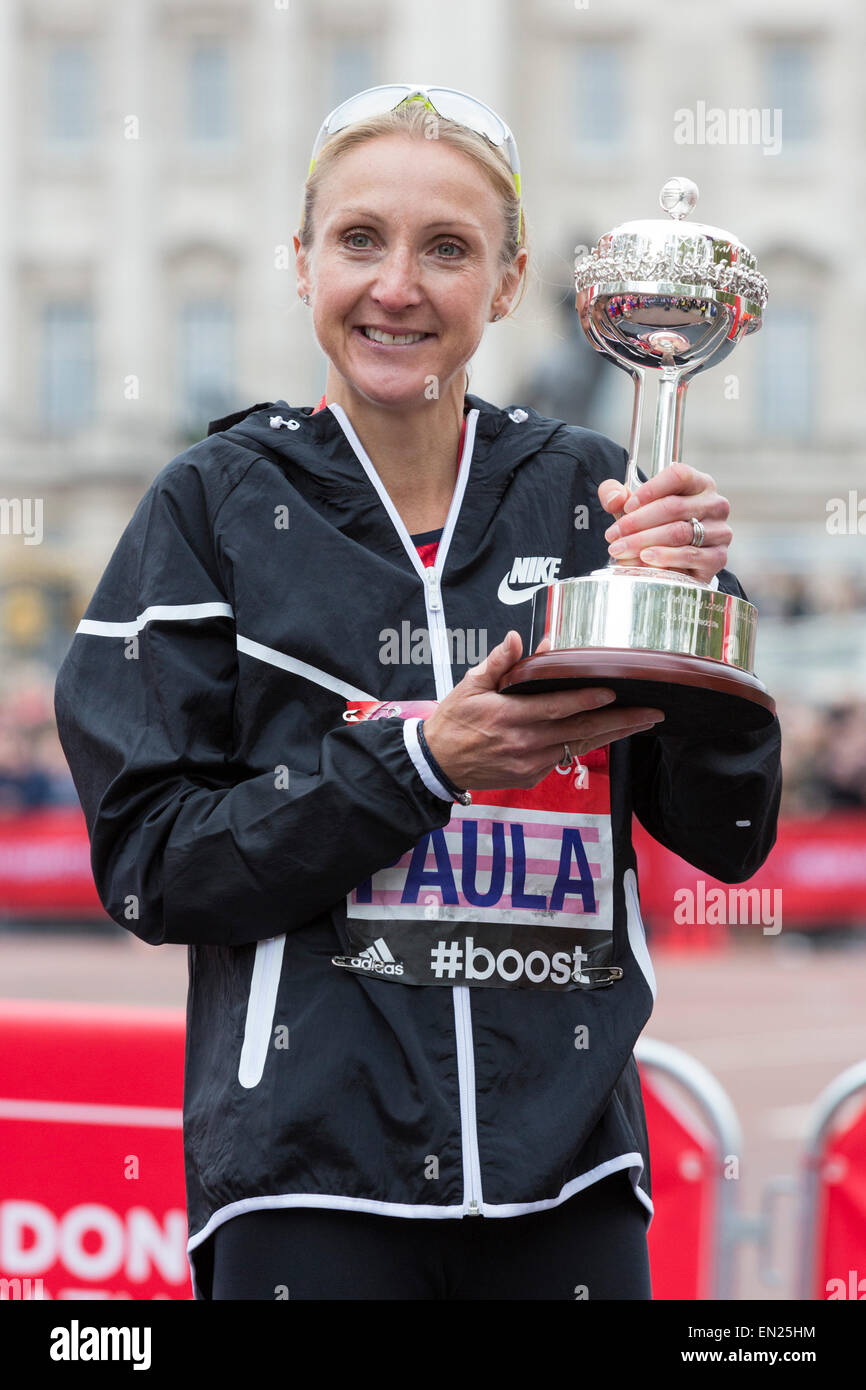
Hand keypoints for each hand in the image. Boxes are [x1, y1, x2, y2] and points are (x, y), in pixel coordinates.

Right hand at [421, 631, 663, 790]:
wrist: (438, 765)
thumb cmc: (455, 721)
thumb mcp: (470, 686)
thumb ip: (499, 663)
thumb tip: (521, 639)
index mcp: (508, 717)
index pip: (556, 707)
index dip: (586, 700)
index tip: (613, 691)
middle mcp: (524, 743)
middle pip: (580, 731)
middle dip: (620, 721)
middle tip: (652, 712)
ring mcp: (530, 764)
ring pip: (580, 746)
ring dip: (614, 734)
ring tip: (643, 722)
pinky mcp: (531, 777)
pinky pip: (565, 758)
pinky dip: (588, 744)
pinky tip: (610, 733)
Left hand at [599, 462, 731, 585]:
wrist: (677, 561)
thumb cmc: (656, 526)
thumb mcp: (634, 506)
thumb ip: (616, 494)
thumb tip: (615, 498)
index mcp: (700, 483)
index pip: (679, 475)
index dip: (650, 489)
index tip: (627, 506)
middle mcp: (715, 504)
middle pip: (674, 507)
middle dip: (637, 522)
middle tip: (613, 535)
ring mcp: (719, 531)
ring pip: (678, 532)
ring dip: (644, 541)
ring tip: (620, 549)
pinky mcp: (718, 557)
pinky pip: (689, 555)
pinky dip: (664, 557)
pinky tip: (645, 558)